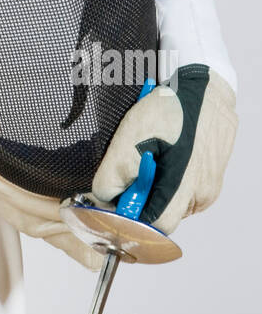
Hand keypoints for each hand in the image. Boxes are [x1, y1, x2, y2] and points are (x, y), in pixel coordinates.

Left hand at [91, 64, 237, 233]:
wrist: (204, 87)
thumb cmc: (171, 108)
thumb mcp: (131, 136)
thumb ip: (115, 173)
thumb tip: (103, 199)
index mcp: (183, 187)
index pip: (152, 226)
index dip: (130, 218)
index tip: (114, 202)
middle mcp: (200, 193)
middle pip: (162, 215)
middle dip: (142, 199)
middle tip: (131, 175)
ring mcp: (208, 186)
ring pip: (173, 202)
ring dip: (156, 187)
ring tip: (150, 157)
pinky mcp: (211, 176)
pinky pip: (184, 189)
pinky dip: (170, 178)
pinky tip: (164, 155)